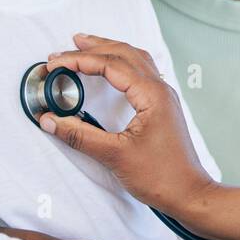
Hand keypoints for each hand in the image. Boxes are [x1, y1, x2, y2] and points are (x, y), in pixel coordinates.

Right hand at [39, 34, 216, 214]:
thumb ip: (79, 136)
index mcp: (151, 94)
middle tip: (67, 46)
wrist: (189, 194)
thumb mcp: (114, 155)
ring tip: (86, 46)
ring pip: (135, 60)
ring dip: (110, 50)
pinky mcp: (162, 107)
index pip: (111, 64)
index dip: (79, 60)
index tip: (56, 62)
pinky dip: (122, 63)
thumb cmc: (161, 177)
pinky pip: (142, 72)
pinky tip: (113, 68)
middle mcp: (161, 90)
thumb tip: (50, 120)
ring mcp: (164, 97)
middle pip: (125, 54)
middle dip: (94, 47)